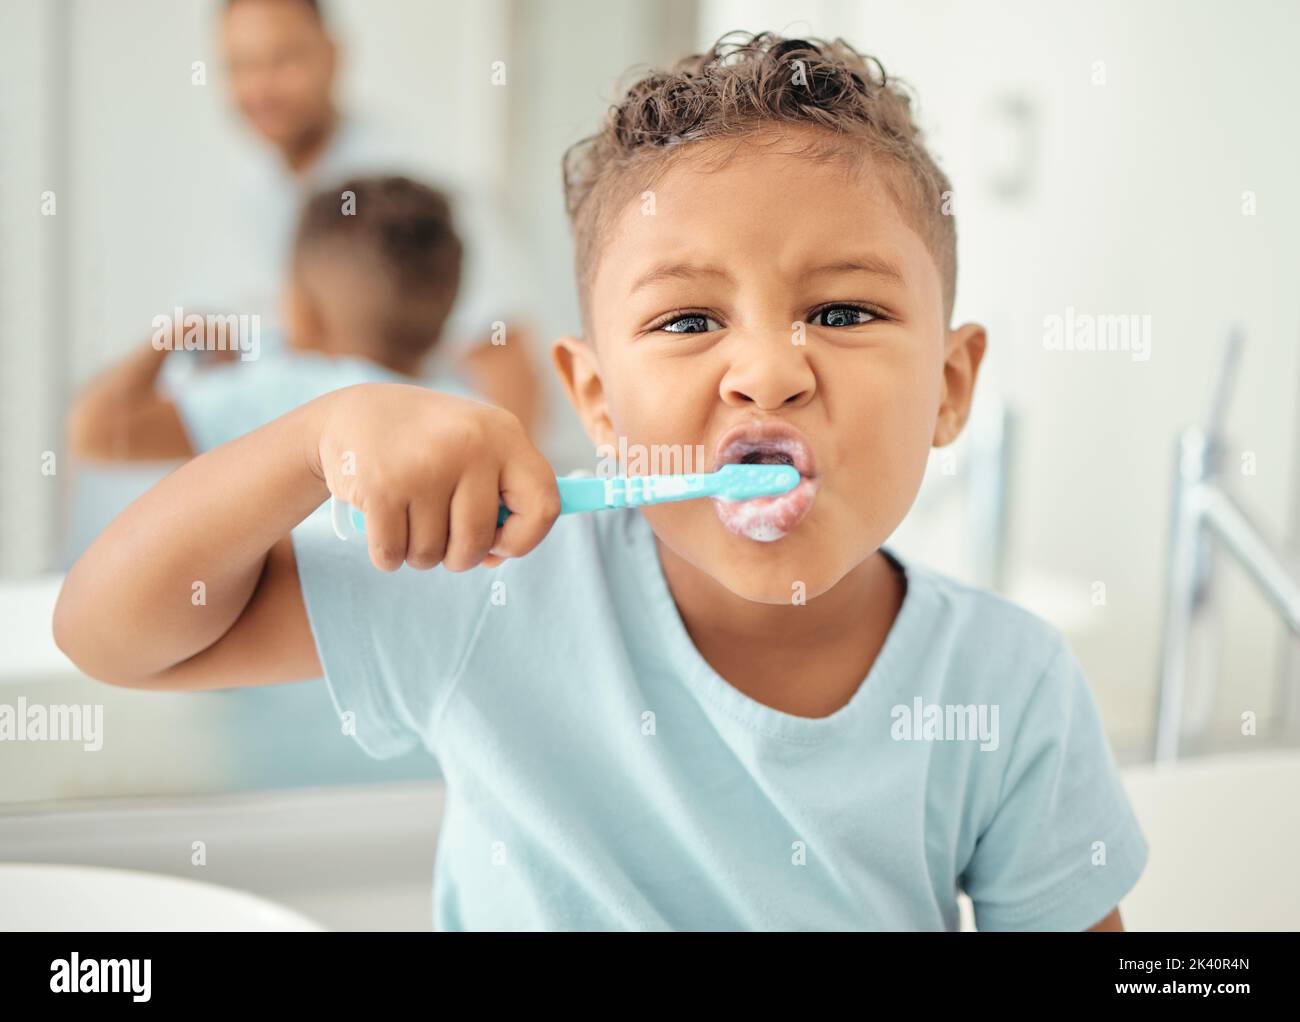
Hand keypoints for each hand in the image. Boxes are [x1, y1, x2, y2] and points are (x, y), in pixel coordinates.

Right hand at [308, 383, 559, 571]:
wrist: (354, 414)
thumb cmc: (428, 446)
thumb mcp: (476, 448)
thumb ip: (500, 498)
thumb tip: (500, 555)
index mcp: (504, 434)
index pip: (544, 506)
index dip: (525, 539)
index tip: (500, 541)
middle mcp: (469, 445)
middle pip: (478, 541)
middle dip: (459, 555)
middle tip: (441, 532)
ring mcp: (424, 465)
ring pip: (432, 554)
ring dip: (418, 551)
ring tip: (409, 516)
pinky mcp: (381, 486)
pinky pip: (392, 554)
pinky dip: (387, 553)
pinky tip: (382, 521)